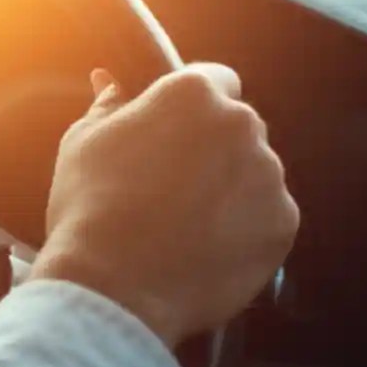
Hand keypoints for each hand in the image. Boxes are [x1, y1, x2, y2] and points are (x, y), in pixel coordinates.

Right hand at [30, 64, 297, 347]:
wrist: (114, 288)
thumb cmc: (89, 207)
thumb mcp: (82, 143)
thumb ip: (107, 106)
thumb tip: (110, 82)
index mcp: (192, 93)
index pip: (214, 79)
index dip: (192, 107)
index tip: (174, 131)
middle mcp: (241, 125)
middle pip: (237, 127)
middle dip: (213, 148)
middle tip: (172, 185)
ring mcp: (269, 176)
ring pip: (255, 173)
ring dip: (231, 189)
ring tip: (185, 225)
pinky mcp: (283, 225)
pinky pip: (267, 217)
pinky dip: (244, 229)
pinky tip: (205, 248)